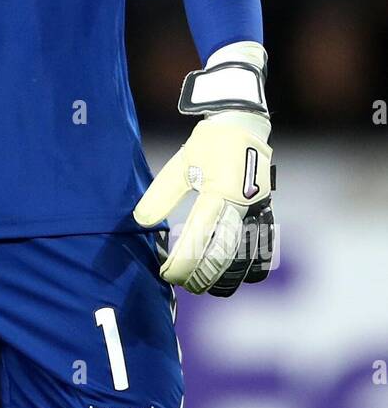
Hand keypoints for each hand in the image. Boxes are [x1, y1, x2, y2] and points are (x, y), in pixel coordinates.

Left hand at [134, 44, 275, 295]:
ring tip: (202, 284)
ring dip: (224, 276)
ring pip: (246, 257)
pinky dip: (247, 266)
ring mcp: (258, 210)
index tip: (167, 274)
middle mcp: (242, 205)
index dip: (183, 261)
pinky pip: (262, 248)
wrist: (244, 123)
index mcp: (219, 191)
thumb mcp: (181, 163)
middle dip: (201, 275)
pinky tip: (230, 273)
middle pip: (223, 254)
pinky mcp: (266, 212)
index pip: (199, 236)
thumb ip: (161, 194)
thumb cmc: (210, 142)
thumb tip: (141, 222)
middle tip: (182, 284)